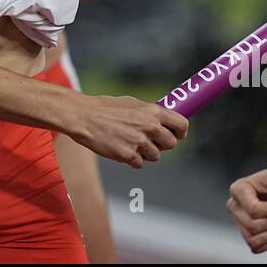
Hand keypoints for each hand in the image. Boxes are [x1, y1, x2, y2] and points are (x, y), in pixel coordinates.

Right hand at [67, 95, 188, 167]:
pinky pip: (140, 163)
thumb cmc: (106, 108)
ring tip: (130, 142)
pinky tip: (121, 148)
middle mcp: (150, 127)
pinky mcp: (128, 155)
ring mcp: (140, 142)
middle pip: (171, 144)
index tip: (176, 135)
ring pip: (155, 156)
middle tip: (150, 141)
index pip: (182, 125)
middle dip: (162, 144)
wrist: (84, 117)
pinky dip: (132, 159)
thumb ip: (150, 112)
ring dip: (146, 153)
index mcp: (153, 111)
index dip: (180, 132)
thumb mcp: (132, 103)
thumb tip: (163, 119)